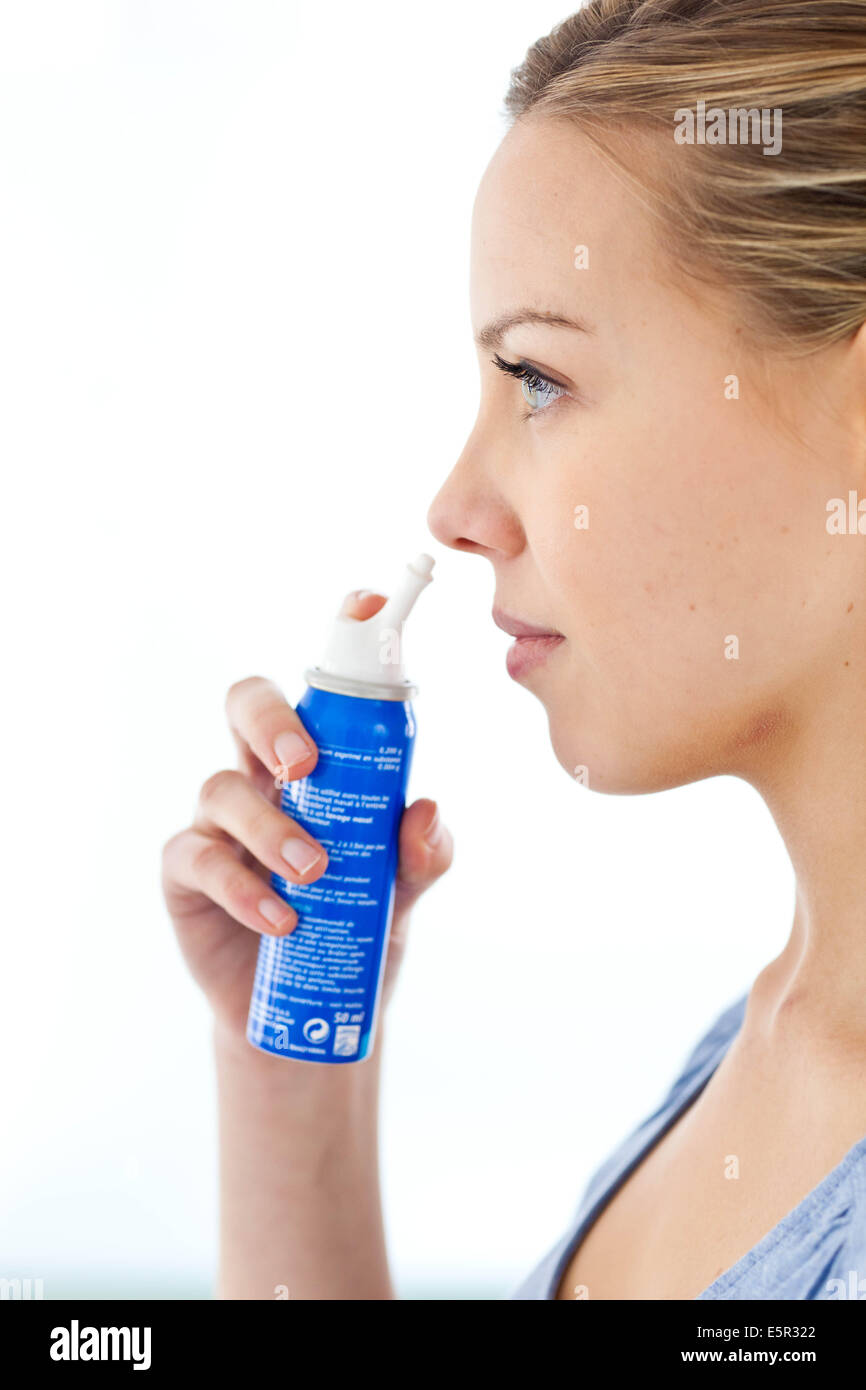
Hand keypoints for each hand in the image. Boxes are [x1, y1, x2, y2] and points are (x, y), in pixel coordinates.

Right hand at [162, 591, 452, 1045]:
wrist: (309, 1017)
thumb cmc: (356, 931)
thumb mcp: (401, 895)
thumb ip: (423, 856)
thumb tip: (427, 811)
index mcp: (319, 765)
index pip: (322, 691)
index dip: (338, 639)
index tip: (362, 605)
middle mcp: (263, 777)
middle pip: (244, 704)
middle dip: (271, 719)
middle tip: (306, 763)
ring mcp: (219, 823)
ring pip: (221, 786)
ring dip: (271, 825)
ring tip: (315, 873)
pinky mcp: (186, 874)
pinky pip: (198, 858)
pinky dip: (241, 885)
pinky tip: (279, 918)